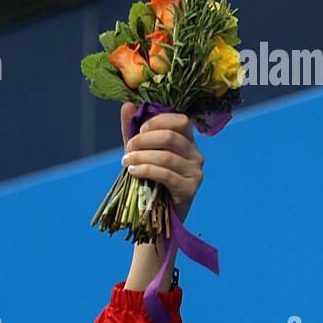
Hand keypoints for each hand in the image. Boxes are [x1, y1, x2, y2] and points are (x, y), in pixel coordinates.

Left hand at [119, 105, 203, 222]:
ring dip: (141, 157)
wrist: (158, 217)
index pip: (180, 120)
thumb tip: (126, 104)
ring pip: (166, 157)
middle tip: (127, 150)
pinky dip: (146, 170)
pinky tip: (133, 172)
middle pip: (170, 137)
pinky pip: (166, 175)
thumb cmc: (151, 182)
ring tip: (126, 162)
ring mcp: (195, 172)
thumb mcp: (142, 154)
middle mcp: (196, 154)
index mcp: (188, 141)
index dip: (158, 121)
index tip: (139, 130)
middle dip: (144, 141)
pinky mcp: (190, 189)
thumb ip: (135, 130)